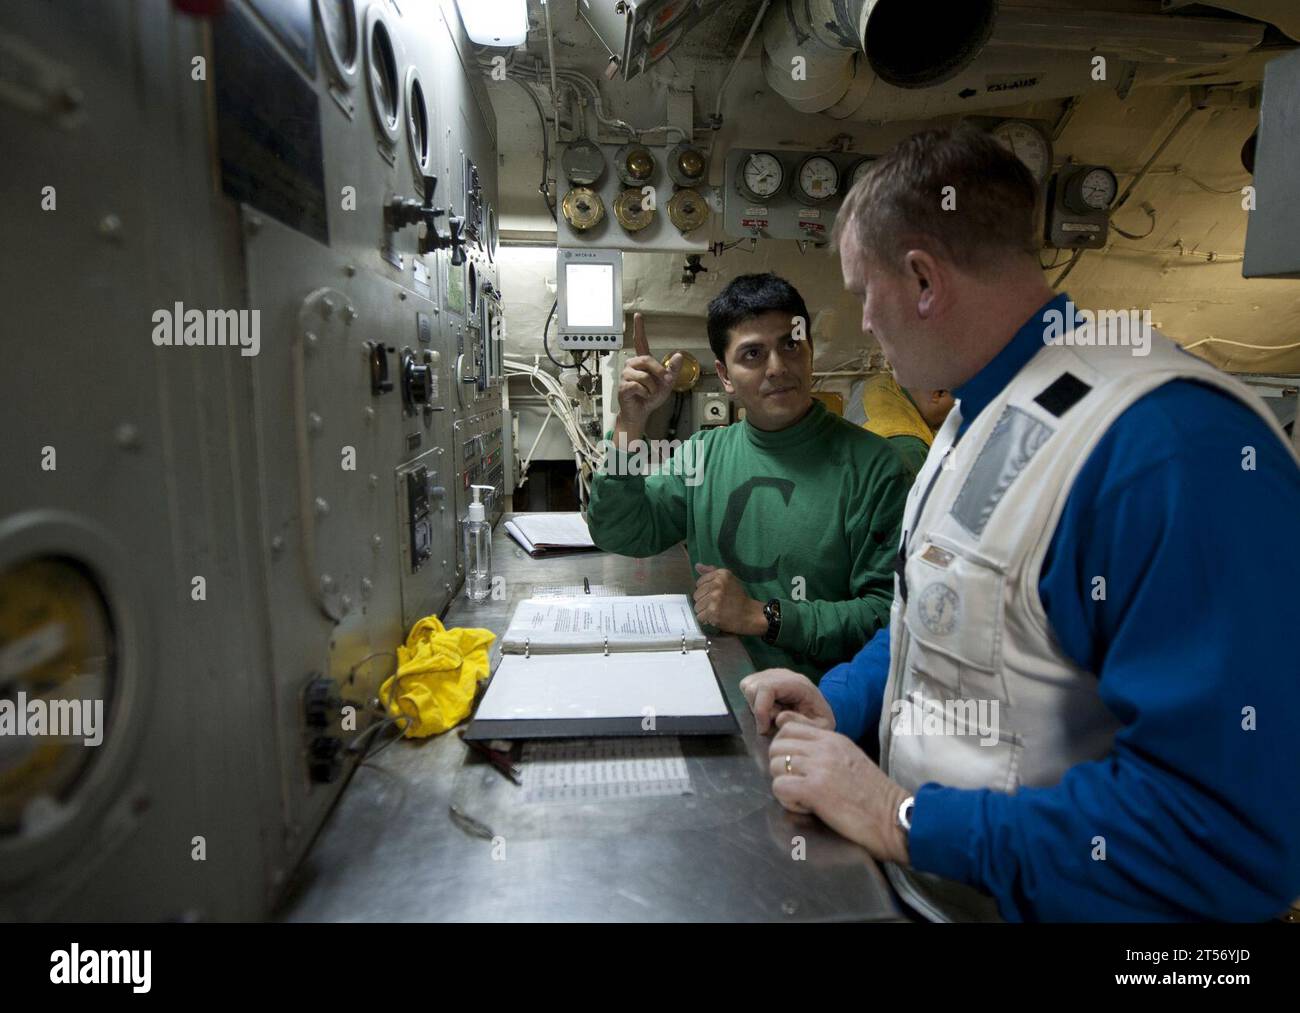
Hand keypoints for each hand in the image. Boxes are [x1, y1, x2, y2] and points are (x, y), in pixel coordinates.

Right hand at [616, 312, 681, 434]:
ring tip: (648, 392)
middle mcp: (632, 365)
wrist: (641, 412)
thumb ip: (672, 369)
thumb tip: (678, 355)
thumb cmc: (651, 397)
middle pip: (646, 360)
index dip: (639, 328)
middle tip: (661, 383)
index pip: (640, 341)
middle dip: (658, 373)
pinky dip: (646, 394)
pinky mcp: (623, 386)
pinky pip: (639, 386)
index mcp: (642, 362)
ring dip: (652, 387)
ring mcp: (626, 375)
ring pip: (644, 376)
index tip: (638, 316)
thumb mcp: (667, 383)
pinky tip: (642, 396)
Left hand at [693, 563, 764, 635]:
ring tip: (716, 611)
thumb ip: (711, 572)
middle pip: (696, 595)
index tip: (714, 595)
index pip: (699, 583)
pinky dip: (706, 620)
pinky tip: (716, 617)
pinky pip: (700, 616)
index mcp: (721, 574)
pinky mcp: (713, 612)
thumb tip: (697, 566)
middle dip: (704, 601)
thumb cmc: (738, 597)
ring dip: (704, 611)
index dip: (705, 591)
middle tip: (716, 604)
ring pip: (697, 607)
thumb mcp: (728, 579)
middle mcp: (717, 584)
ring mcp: (715, 598)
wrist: (750, 614)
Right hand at [739, 668, 834, 733]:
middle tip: (771, 725)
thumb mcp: (821, 727)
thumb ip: (803, 724)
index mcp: (797, 683)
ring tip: (771, 717)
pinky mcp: (763, 678)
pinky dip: (753, 702)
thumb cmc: (820, 720)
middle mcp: (782, 674)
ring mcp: (771, 674)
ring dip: (755, 707)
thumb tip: (780, 717)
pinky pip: (747, 688)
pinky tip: (767, 710)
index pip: (767, 687)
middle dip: (758, 711)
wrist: (820, 710)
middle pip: (753, 687)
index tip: (764, 729)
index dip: (761, 710)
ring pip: (747, 687)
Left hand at [768, 720, 910, 864]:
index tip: (793, 766)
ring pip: (775, 765)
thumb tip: (798, 751)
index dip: (783, 748)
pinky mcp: (815, 790)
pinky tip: (805, 807)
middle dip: (780, 767)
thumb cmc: (875, 795)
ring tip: (803, 797)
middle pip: (777, 745)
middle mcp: (824, 748)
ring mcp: (819, 767)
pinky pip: (779, 787)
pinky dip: (787, 800)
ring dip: (784, 784)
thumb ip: (825, 750)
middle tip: (796, 784)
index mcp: (833, 739)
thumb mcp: (850, 758)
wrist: (894, 817)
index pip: (789, 728)